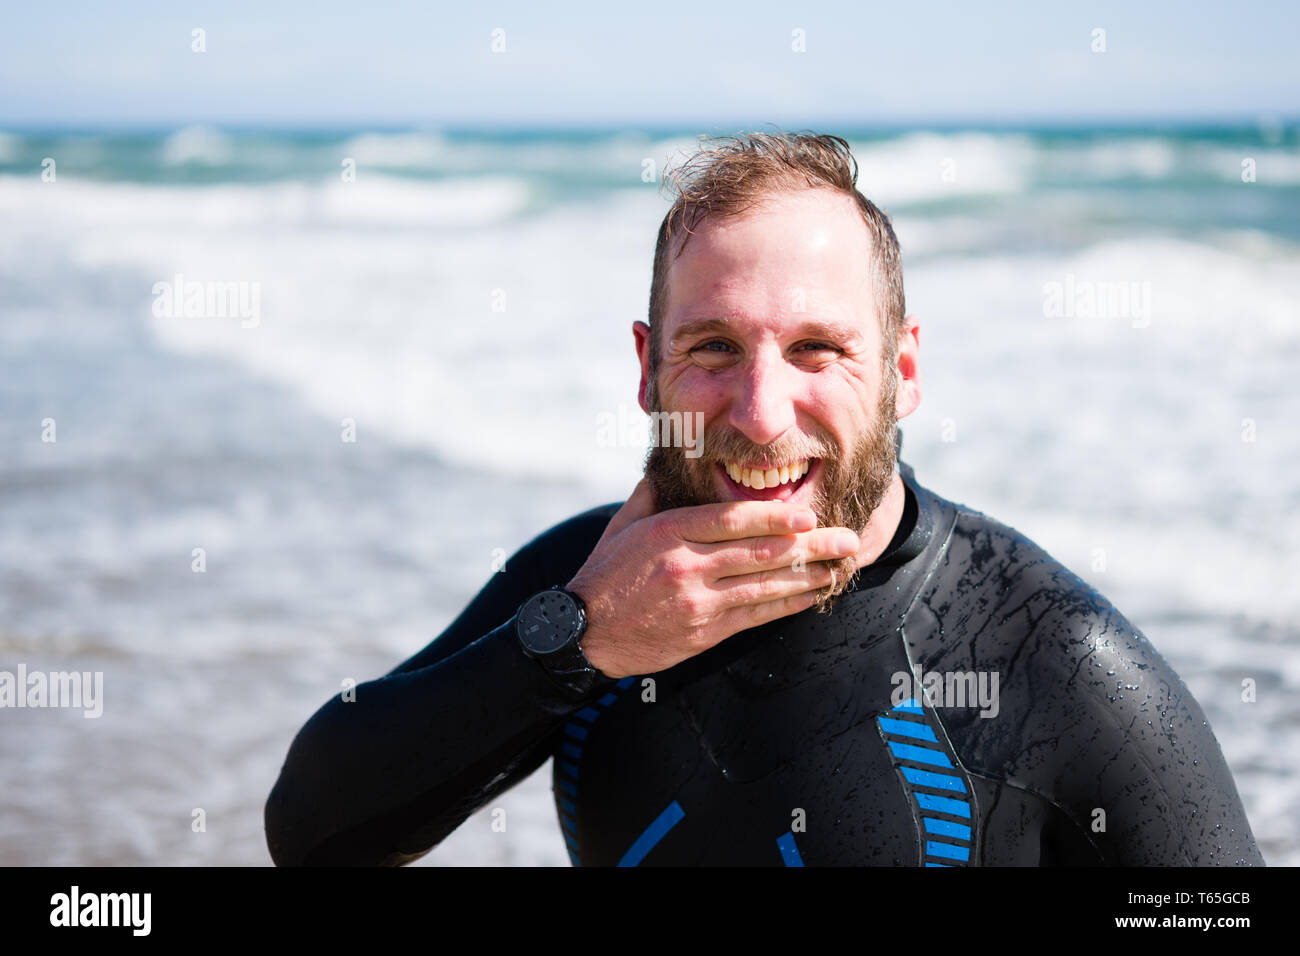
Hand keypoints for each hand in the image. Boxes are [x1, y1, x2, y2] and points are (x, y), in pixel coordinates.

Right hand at [568, 477, 859, 677]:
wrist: (583, 631)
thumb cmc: (606, 572)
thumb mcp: (624, 523)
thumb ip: (653, 491)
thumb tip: (674, 460)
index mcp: (668, 532)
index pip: (732, 519)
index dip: (776, 516)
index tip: (809, 513)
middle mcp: (686, 566)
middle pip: (760, 552)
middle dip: (810, 546)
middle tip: (846, 538)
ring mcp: (697, 602)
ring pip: (765, 585)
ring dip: (809, 576)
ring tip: (840, 567)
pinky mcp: (704, 631)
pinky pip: (756, 616)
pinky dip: (788, 605)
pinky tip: (812, 595)